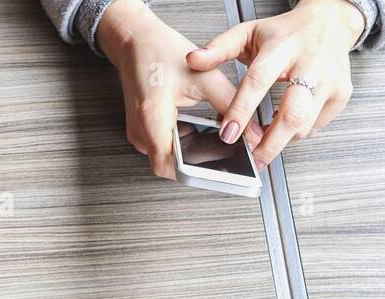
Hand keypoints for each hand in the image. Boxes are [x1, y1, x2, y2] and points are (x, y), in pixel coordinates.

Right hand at [96, 0, 253, 178]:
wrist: (135, 39)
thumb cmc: (160, 51)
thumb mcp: (205, 76)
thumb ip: (231, 105)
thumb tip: (250, 131)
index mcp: (152, 117)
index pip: (171, 167)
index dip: (196, 173)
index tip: (218, 171)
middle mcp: (140, 130)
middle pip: (171, 166)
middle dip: (198, 164)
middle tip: (223, 155)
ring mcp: (138, 133)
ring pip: (167, 159)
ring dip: (190, 155)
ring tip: (212, 140)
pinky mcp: (142, 130)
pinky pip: (163, 148)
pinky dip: (182, 145)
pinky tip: (197, 130)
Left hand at [186, 0, 362, 166]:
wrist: (329, 23)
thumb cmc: (286, 32)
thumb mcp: (249, 32)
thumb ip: (220, 48)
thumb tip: (193, 60)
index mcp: (284, 46)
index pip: (259, 81)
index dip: (242, 110)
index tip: (228, 133)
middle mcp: (311, 63)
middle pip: (292, 113)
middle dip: (270, 143)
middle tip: (252, 158)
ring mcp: (331, 80)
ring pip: (305, 125)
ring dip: (282, 139)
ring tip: (265, 142)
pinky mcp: (342, 94)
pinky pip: (317, 126)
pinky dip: (298, 132)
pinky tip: (285, 126)